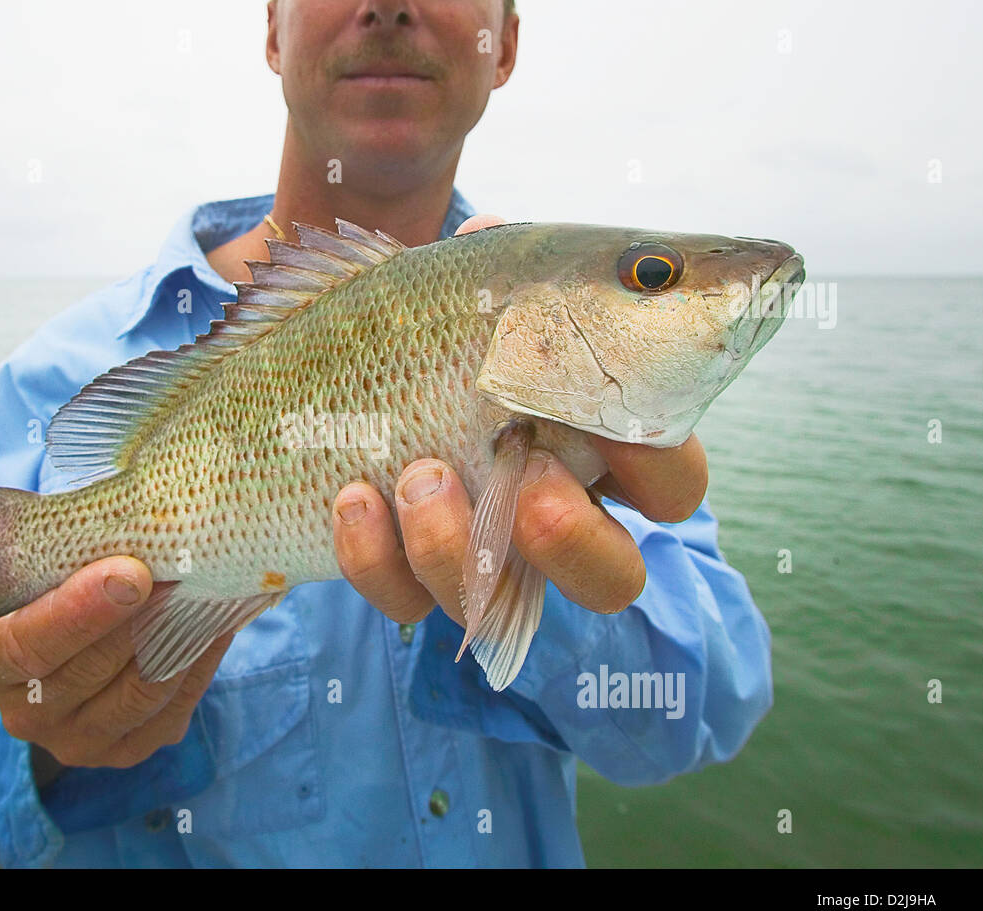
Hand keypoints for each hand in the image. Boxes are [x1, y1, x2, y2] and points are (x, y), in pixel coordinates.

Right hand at [0, 556, 232, 777]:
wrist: (76, 643)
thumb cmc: (60, 589)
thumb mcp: (47, 570)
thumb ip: (73, 557)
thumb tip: (137, 524)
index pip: (29, 646)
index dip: (80, 611)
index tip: (131, 571)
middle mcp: (29, 714)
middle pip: (90, 670)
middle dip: (142, 617)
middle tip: (183, 571)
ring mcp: (80, 741)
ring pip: (140, 693)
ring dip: (179, 638)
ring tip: (206, 589)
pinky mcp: (128, 749)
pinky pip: (173, 708)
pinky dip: (199, 661)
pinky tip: (216, 621)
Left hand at [330, 214, 708, 622]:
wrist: (313, 385)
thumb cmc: (413, 330)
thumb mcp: (452, 290)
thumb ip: (486, 272)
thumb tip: (482, 236)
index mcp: (585, 445)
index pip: (669, 484)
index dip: (662, 468)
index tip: (614, 424)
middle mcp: (541, 513)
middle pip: (611, 578)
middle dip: (576, 543)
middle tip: (532, 484)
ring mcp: (472, 553)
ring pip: (496, 601)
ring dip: (456, 541)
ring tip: (418, 475)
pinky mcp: (402, 576)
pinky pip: (400, 597)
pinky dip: (374, 553)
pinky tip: (351, 497)